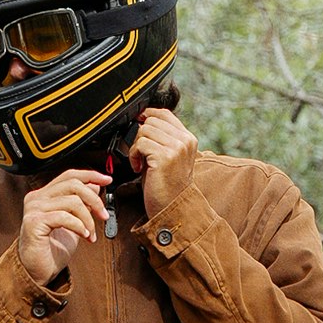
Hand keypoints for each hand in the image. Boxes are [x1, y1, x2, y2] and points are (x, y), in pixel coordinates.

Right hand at [18, 166, 108, 285]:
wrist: (38, 271)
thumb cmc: (53, 249)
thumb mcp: (74, 223)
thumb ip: (81, 204)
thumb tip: (95, 186)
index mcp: (44, 195)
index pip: (69, 176)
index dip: (90, 175)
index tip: (107, 180)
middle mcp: (36, 198)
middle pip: (73, 185)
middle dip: (94, 200)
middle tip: (103, 216)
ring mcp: (33, 209)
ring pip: (72, 201)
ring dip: (88, 219)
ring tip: (91, 234)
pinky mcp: (34, 222)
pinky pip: (64, 217)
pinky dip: (79, 227)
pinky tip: (84, 237)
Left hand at [128, 106, 196, 220]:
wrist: (172, 208)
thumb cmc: (167, 184)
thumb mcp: (169, 156)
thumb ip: (162, 137)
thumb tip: (142, 118)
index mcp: (188, 138)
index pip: (164, 113)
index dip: (147, 115)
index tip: (138, 124)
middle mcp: (185, 140)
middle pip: (152, 120)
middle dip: (140, 135)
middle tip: (141, 154)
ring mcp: (176, 148)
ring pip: (144, 130)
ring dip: (136, 146)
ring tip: (140, 162)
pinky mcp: (165, 156)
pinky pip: (140, 143)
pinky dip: (134, 155)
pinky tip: (138, 168)